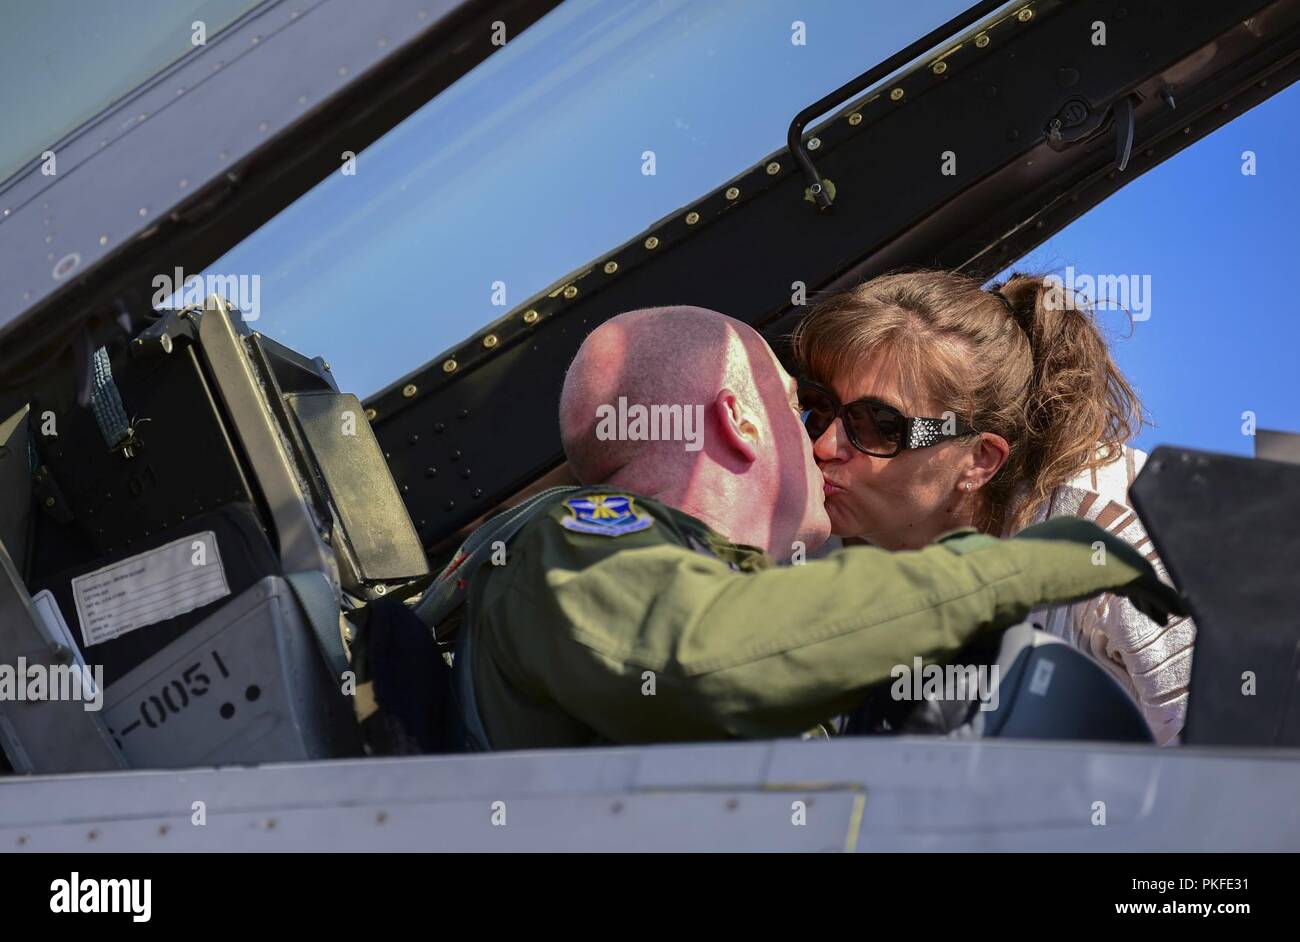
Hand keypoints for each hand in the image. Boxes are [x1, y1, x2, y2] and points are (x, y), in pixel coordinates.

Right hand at [1014, 517, 1188, 623]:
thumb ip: (1033, 570)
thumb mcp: (1021, 567)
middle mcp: (1094, 534)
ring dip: (1153, 597)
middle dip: (1137, 586)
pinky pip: (1154, 588)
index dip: (1113, 575)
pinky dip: (1168, 600)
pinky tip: (1180, 613)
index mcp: (1071, 530)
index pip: (1101, 552)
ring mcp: (1109, 549)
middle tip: (1147, 607)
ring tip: (1163, 616)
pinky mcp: (1122, 570)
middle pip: (1124, 561)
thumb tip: (1023, 586)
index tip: (1121, 593)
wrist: (1016, 572)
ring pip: (1140, 574)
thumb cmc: (1008, 574)